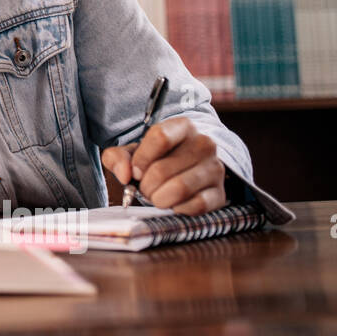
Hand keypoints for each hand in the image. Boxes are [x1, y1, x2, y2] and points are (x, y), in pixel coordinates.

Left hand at [101, 117, 226, 214]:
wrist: (188, 168)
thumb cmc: (156, 159)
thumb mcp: (132, 152)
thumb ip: (117, 157)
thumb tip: (125, 174)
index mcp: (183, 127)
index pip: (160, 138)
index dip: (140, 159)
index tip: (135, 171)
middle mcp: (204, 144)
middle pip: (162, 170)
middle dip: (145, 185)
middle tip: (145, 188)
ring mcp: (215, 169)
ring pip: (179, 188)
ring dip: (159, 198)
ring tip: (157, 196)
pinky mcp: (219, 193)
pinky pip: (195, 206)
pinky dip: (177, 209)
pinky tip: (174, 203)